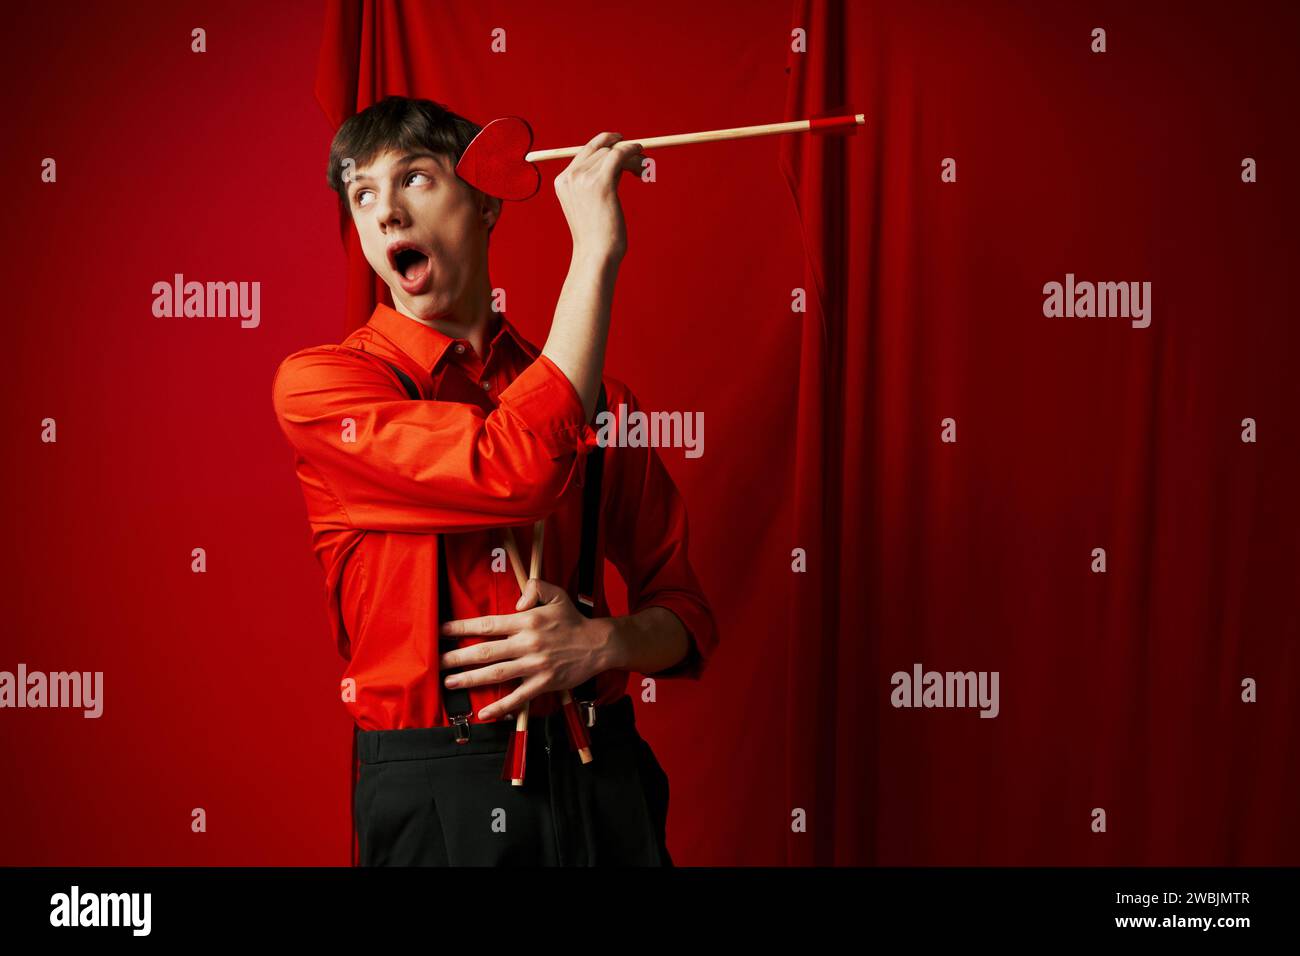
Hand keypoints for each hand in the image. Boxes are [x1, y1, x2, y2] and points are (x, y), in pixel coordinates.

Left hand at [438, 578, 613, 720]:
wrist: (598, 644)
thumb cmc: (573, 620)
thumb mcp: (556, 594)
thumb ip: (535, 589)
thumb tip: (516, 600)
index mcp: (527, 621)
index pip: (488, 624)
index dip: (462, 627)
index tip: (443, 630)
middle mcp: (527, 643)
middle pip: (485, 651)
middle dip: (458, 657)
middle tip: (438, 662)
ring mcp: (535, 665)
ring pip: (496, 674)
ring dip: (470, 679)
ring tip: (450, 682)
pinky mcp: (543, 683)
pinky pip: (518, 697)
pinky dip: (501, 707)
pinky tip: (484, 713)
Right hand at [554, 130, 645, 263]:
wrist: (596, 255)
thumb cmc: (598, 236)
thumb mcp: (589, 204)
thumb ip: (596, 181)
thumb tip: (620, 159)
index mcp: (562, 181)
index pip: (586, 152)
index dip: (606, 143)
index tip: (622, 142)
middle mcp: (570, 177)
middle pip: (601, 150)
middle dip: (623, 152)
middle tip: (641, 163)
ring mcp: (583, 179)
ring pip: (612, 153)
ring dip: (632, 157)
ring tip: (644, 170)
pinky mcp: (601, 183)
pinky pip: (619, 155)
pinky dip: (632, 150)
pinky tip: (641, 154)